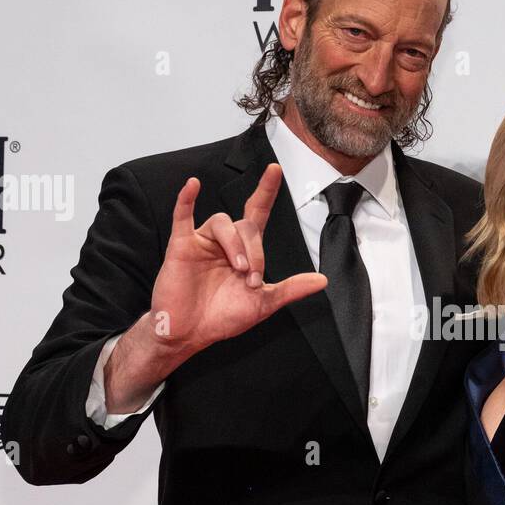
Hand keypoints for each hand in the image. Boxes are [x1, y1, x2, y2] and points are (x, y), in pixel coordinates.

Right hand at [148, 165, 326, 353]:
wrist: (191, 333)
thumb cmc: (222, 317)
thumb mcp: (264, 303)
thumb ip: (292, 289)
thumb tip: (323, 280)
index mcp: (245, 251)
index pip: (258, 213)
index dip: (266, 192)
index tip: (275, 171)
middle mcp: (225, 242)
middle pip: (246, 226)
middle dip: (255, 252)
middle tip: (251, 277)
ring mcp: (203, 242)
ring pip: (223, 222)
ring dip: (235, 244)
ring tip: (238, 269)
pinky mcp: (182, 246)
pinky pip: (182, 215)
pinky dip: (187, 199)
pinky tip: (193, 186)